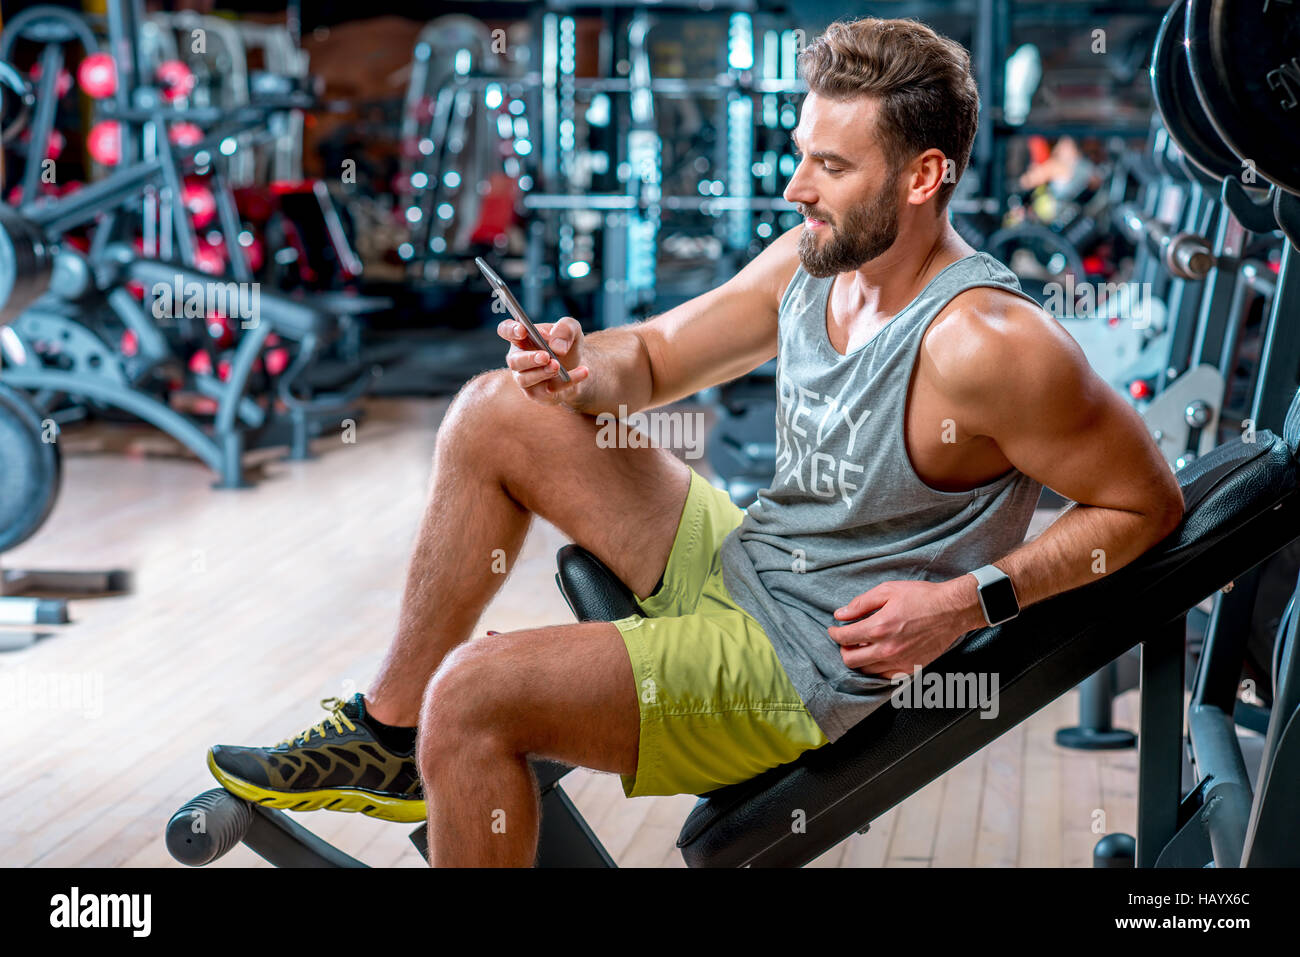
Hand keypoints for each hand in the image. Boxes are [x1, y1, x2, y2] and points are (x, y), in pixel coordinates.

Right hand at [498, 315, 590, 405]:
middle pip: (514, 361)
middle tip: (546, 356)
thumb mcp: (572, 329)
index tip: (522, 331)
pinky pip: (550, 390)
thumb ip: (565, 328)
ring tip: (558, 366)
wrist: (578, 366)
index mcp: (521, 337)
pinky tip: (583, 371)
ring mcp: (525, 378)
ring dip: (543, 372)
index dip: (510, 330)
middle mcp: (518, 359)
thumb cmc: (566, 344)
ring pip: (526, 379)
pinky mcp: (538, 394)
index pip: (506, 330)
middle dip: (529, 358)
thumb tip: (557, 346)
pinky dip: (568, 381)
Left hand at [827, 578, 981, 678]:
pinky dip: (876, 668)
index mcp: (879, 628)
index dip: (834, 633)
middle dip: (843, 649)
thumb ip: (861, 604)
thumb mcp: (888, 590)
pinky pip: (884, 676)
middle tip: (847, 640)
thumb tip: (840, 615)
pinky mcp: (910, 668)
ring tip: (863, 646)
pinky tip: (878, 655)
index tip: (834, 630)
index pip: (844, 638)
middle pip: (850, 660)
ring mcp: (899, 662)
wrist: (952, 610)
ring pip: (866, 671)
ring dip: (859, 660)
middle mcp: (887, 649)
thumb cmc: (922, 597)